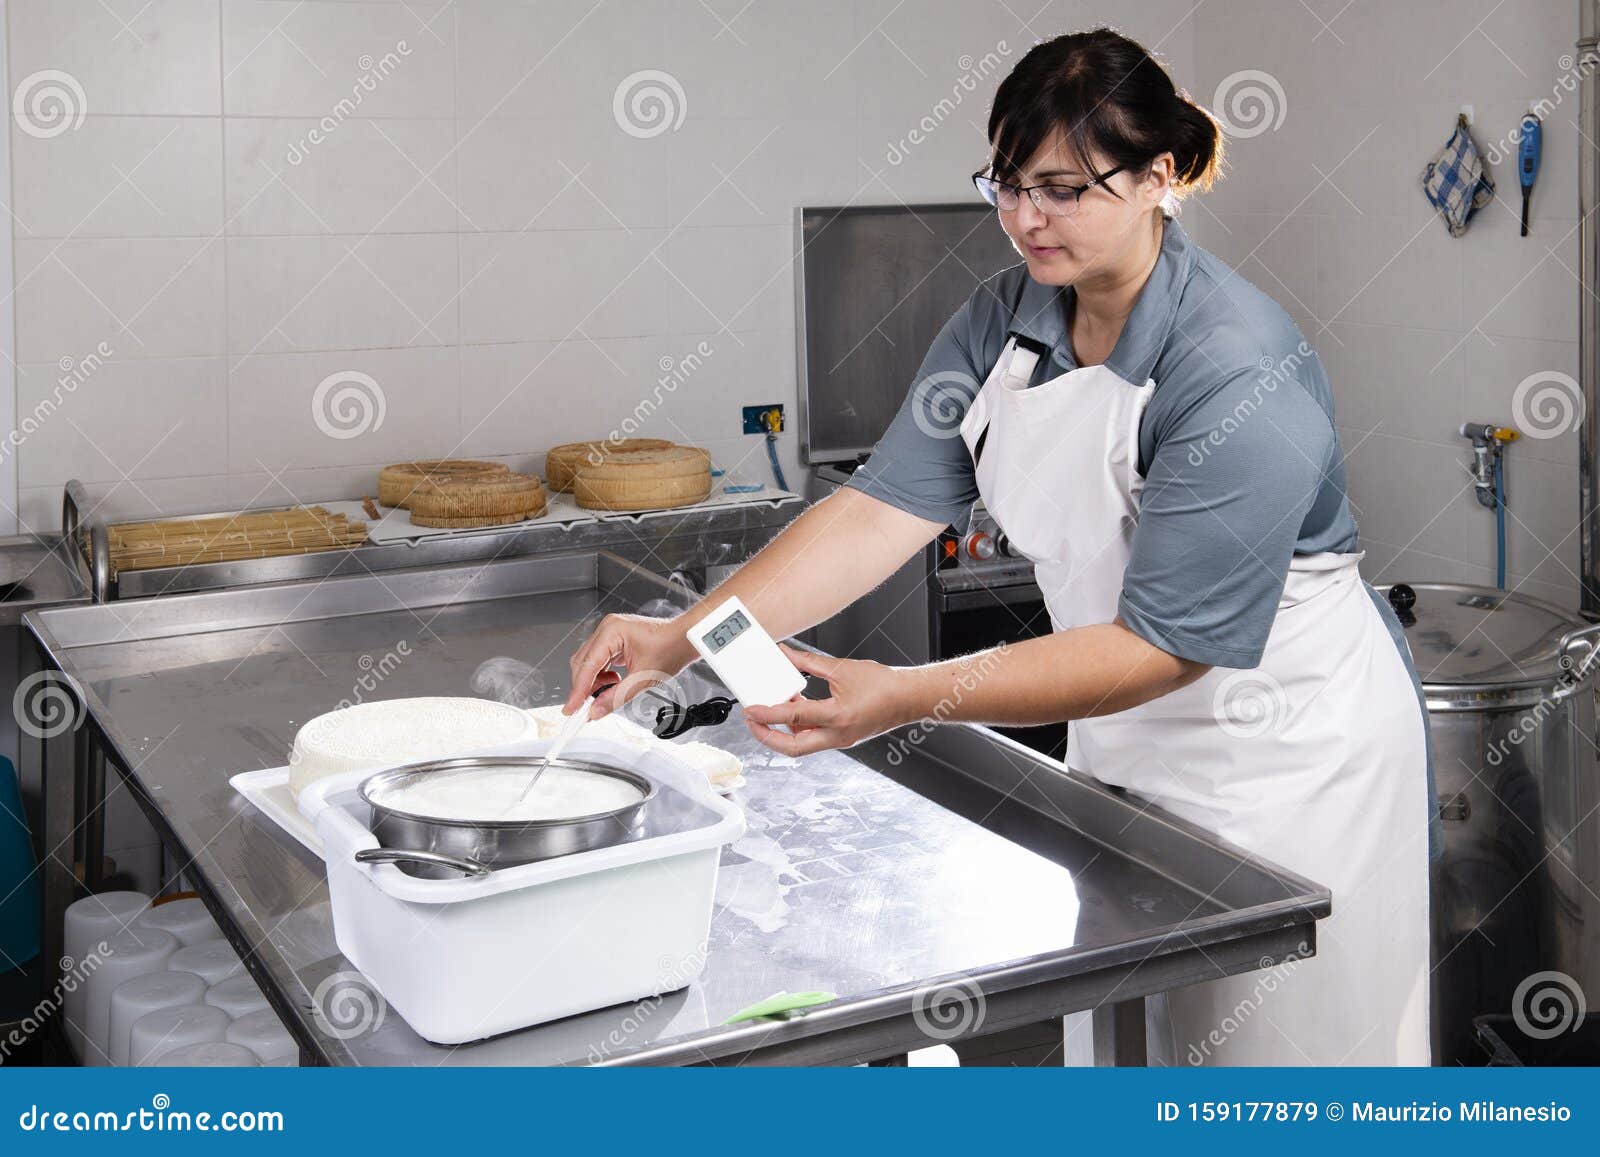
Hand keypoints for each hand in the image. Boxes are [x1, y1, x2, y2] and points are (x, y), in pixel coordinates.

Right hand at [566, 613, 694, 719]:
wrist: (685, 638)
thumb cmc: (671, 648)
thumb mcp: (642, 680)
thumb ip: (615, 697)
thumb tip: (595, 710)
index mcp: (612, 632)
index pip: (587, 665)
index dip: (577, 691)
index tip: (571, 709)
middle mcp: (607, 628)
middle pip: (582, 663)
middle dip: (586, 687)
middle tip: (590, 707)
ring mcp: (609, 632)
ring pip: (588, 662)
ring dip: (595, 681)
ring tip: (612, 689)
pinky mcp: (613, 638)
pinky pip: (598, 659)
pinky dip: (602, 675)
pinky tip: (615, 681)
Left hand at [742, 644, 917, 755]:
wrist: (909, 698)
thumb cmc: (883, 684)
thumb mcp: (841, 668)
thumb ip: (808, 663)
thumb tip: (785, 655)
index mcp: (838, 716)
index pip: (793, 717)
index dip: (767, 714)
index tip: (750, 710)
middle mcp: (838, 735)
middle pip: (792, 747)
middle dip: (767, 737)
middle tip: (752, 722)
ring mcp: (840, 740)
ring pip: (802, 745)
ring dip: (782, 731)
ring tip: (769, 710)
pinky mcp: (842, 738)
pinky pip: (813, 738)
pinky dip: (798, 727)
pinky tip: (793, 708)